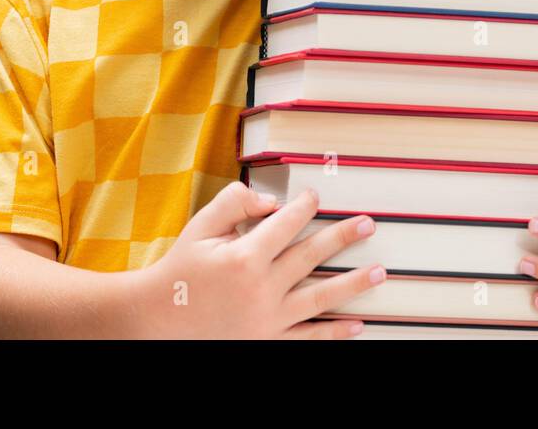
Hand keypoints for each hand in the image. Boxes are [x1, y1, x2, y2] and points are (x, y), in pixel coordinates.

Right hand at [139, 180, 384, 338]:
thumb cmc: (179, 270)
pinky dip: (333, 332)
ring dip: (353, 284)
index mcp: (243, 257)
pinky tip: (356, 323)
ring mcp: (266, 319)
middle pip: (310, 257)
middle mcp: (260, 288)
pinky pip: (307, 337)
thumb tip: (271, 199)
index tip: (316, 196)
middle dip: (342, 237)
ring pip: (319, 298)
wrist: (157, 320)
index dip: (304, 206)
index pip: (285, 224)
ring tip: (379, 272)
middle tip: (368, 224)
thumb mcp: (200, 227)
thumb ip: (234, 204)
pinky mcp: (266, 341)